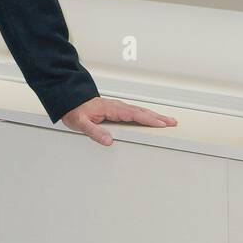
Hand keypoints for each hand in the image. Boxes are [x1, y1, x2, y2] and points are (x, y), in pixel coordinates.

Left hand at [61, 96, 177, 146]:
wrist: (69, 101)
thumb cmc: (75, 111)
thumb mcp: (81, 124)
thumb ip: (94, 132)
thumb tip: (109, 140)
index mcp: (111, 109)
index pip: (133, 115)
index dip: (148, 119)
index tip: (160, 124)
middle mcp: (116, 107)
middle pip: (141, 112)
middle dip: (158, 117)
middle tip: (172, 122)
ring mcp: (118, 108)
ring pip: (140, 111)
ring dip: (154, 115)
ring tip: (167, 121)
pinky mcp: (117, 110)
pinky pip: (135, 112)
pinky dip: (146, 115)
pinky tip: (151, 119)